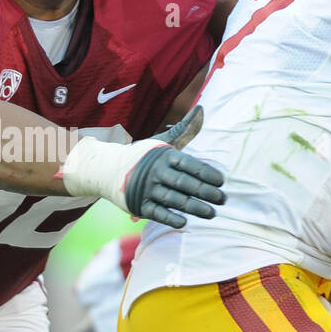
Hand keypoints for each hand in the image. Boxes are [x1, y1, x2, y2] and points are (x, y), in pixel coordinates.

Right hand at [58, 106, 225, 228]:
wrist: (108, 169)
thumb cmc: (143, 156)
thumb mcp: (162, 141)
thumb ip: (184, 129)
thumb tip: (201, 108)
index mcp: (164, 155)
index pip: (190, 164)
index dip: (207, 173)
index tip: (222, 181)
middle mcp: (156, 172)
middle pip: (185, 183)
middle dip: (206, 192)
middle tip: (223, 199)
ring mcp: (147, 189)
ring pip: (174, 200)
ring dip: (195, 208)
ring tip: (212, 213)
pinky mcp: (139, 205)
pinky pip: (158, 213)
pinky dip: (170, 218)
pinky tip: (185, 223)